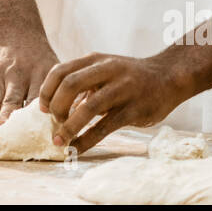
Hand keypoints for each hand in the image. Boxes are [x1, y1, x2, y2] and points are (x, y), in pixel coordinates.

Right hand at [0, 32, 57, 136]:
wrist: (16, 34)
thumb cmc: (40, 60)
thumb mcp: (54, 68)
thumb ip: (62, 92)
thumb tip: (73, 124)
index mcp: (39, 74)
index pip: (39, 98)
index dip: (37, 116)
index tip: (38, 134)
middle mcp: (18, 75)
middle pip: (13, 99)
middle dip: (8, 116)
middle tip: (5, 133)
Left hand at [39, 53, 189, 154]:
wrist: (169, 76)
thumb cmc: (130, 76)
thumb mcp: (105, 68)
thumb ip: (83, 81)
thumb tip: (54, 104)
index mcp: (95, 60)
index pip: (60, 71)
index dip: (46, 91)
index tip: (42, 108)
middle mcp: (107, 70)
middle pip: (69, 84)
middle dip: (55, 107)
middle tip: (53, 123)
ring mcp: (121, 89)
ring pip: (88, 107)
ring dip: (69, 127)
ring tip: (59, 141)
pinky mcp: (133, 110)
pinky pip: (104, 127)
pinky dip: (86, 140)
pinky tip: (77, 150)